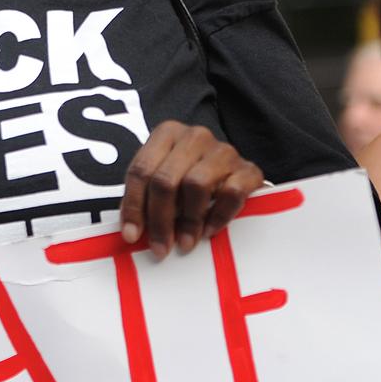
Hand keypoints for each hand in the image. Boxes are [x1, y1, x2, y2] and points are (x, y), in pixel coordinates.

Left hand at [119, 121, 262, 258]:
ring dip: (188, 220)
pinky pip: (231, 194)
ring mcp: (224, 151)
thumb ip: (146, 199)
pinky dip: (218, 216)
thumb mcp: (163, 182)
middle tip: (160, 248)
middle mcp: (195, 136)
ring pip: (196, 184)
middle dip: (159, 219)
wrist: (237, 177)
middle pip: (166, 179)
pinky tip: (209, 231)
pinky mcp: (249, 169)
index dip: (133, 206)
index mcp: (167, 133)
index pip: (141, 169)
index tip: (131, 236)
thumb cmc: (190, 180)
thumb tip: (131, 233)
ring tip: (185, 242)